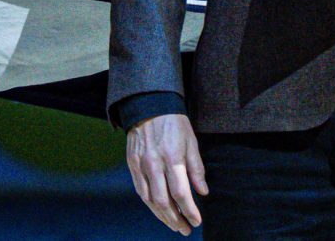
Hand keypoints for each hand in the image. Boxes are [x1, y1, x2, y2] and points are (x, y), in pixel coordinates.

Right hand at [125, 112, 206, 233]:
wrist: (148, 106)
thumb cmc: (174, 124)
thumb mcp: (191, 142)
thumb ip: (196, 169)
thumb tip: (202, 192)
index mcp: (172, 158)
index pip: (181, 193)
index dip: (189, 210)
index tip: (197, 221)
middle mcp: (154, 164)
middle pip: (164, 201)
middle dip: (175, 219)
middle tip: (185, 229)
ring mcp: (140, 165)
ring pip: (150, 199)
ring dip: (162, 216)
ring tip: (173, 225)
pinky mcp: (131, 164)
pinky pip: (140, 190)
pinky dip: (149, 204)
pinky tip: (158, 210)